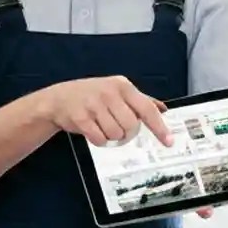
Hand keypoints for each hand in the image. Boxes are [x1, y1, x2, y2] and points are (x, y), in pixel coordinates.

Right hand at [41, 75, 173, 146]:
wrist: (59, 98)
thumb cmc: (92, 95)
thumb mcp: (117, 91)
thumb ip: (140, 100)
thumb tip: (162, 108)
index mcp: (122, 86)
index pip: (146, 108)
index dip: (159, 127)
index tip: (168, 141)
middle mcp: (109, 93)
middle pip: (131, 126)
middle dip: (126, 132)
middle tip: (117, 127)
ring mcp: (94, 105)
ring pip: (116, 134)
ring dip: (111, 136)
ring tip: (101, 125)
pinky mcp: (81, 118)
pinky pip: (100, 139)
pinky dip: (99, 140)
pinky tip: (93, 130)